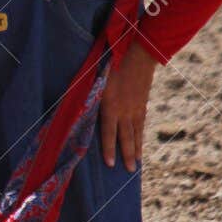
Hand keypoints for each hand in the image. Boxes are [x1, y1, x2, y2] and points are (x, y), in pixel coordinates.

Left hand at [99, 39, 156, 171]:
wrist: (140, 51)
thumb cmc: (112, 61)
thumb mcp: (96, 77)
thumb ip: (89, 93)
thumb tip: (77, 104)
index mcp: (111, 105)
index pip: (108, 132)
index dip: (109, 149)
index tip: (110, 164)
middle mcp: (125, 110)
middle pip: (126, 137)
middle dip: (127, 154)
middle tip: (128, 171)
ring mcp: (136, 106)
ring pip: (136, 132)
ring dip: (136, 148)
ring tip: (136, 162)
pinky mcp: (143, 102)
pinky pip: (142, 122)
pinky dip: (141, 133)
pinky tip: (141, 141)